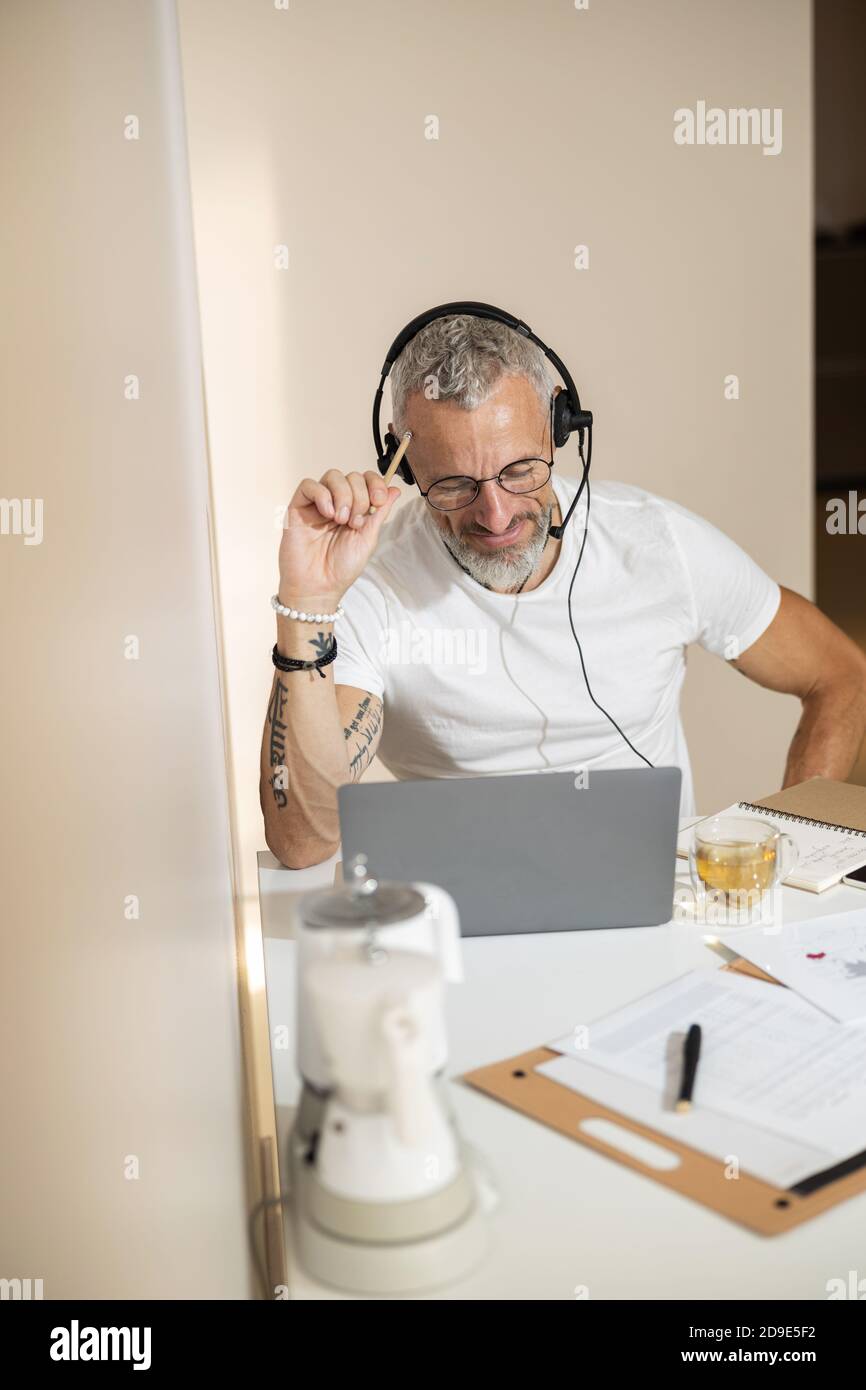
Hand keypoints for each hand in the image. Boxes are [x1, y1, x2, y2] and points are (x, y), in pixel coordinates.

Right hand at [277, 469, 399, 605]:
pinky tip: (327, 514)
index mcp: (355, 509)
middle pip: (351, 476)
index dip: (375, 483)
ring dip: (343, 495)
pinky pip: (309, 485)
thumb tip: (395, 489)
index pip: (366, 480)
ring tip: (340, 520)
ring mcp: (317, 504)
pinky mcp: (298, 507)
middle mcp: (336, 503)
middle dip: (360, 496)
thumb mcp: (368, 538)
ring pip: (332, 476)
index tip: (379, 500)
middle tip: (355, 521)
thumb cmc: (341, 568)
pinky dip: (322, 495)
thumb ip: (380, 512)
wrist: (319, 587)